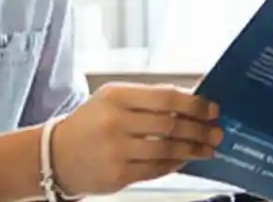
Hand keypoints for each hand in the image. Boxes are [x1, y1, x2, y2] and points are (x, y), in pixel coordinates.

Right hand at [50, 83, 222, 194]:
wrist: (56, 155)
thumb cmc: (91, 122)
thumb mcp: (113, 98)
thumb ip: (148, 96)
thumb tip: (191, 98)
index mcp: (117, 97)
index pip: (166, 97)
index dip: (194, 104)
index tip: (212, 108)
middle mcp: (116, 122)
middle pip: (170, 125)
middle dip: (200, 129)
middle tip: (217, 131)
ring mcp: (116, 151)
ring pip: (167, 150)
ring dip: (193, 150)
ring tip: (208, 148)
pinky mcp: (118, 175)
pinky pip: (156, 170)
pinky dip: (175, 164)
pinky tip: (185, 160)